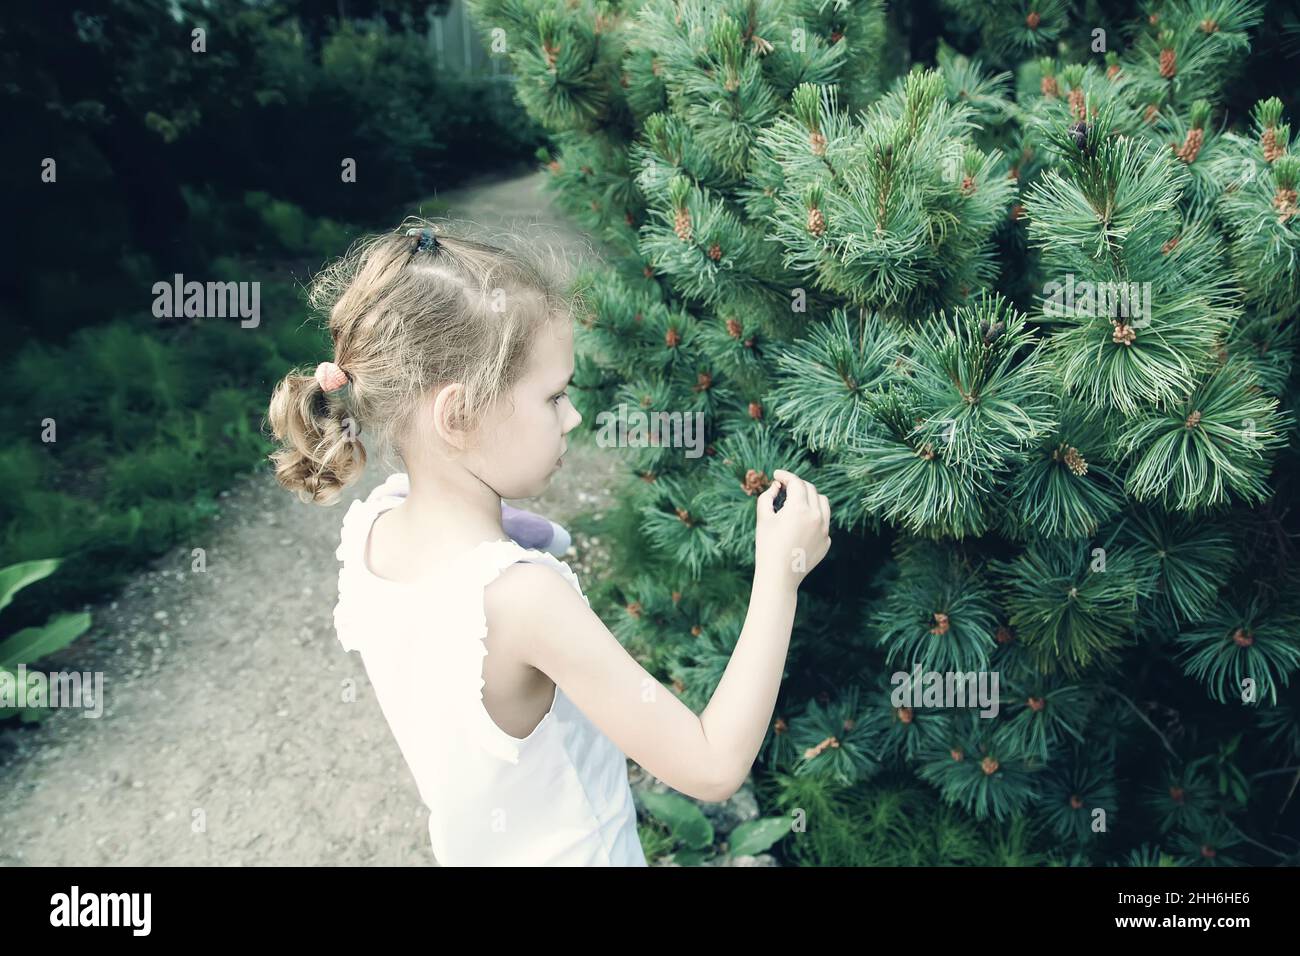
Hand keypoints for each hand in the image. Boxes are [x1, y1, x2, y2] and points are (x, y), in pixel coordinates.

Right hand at [754, 469, 829, 589]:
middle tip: (785, 488)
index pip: (796, 482)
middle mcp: (817, 516)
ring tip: (797, 502)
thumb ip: (767, 497)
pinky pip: (823, 522)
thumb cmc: (767, 546)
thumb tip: (775, 487)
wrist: (779, 576)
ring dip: (810, 498)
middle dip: (797, 485)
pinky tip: (800, 525)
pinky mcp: (826, 542)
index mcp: (800, 508)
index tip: (777, 475)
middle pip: (811, 489)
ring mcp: (824, 530)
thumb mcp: (763, 518)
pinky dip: (814, 517)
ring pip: (823, 503)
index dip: (785, 475)